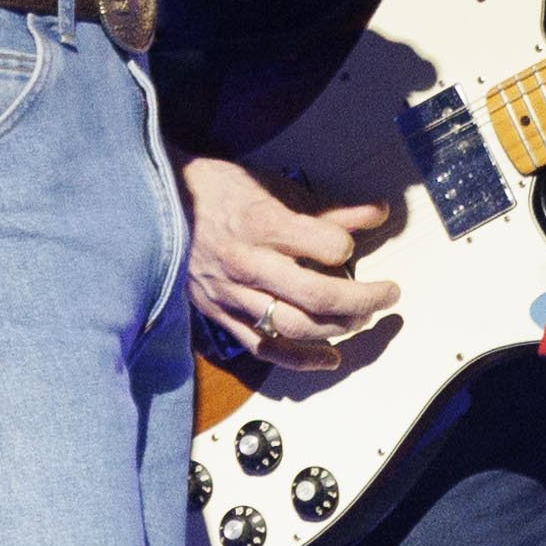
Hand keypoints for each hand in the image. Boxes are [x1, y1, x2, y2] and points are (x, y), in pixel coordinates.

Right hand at [186, 155, 397, 366]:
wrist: (157, 206)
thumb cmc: (215, 191)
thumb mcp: (272, 185)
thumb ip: (327, 208)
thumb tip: (376, 212)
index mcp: (262, 224)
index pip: (326, 247)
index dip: (346, 247)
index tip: (348, 245)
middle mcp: (248, 263)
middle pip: (317, 294)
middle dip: (363, 299)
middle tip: (388, 294)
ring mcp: (233, 294)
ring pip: (295, 326)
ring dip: (338, 329)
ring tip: (362, 318)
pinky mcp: (221, 315)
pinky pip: (265, 348)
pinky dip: (301, 360)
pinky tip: (330, 358)